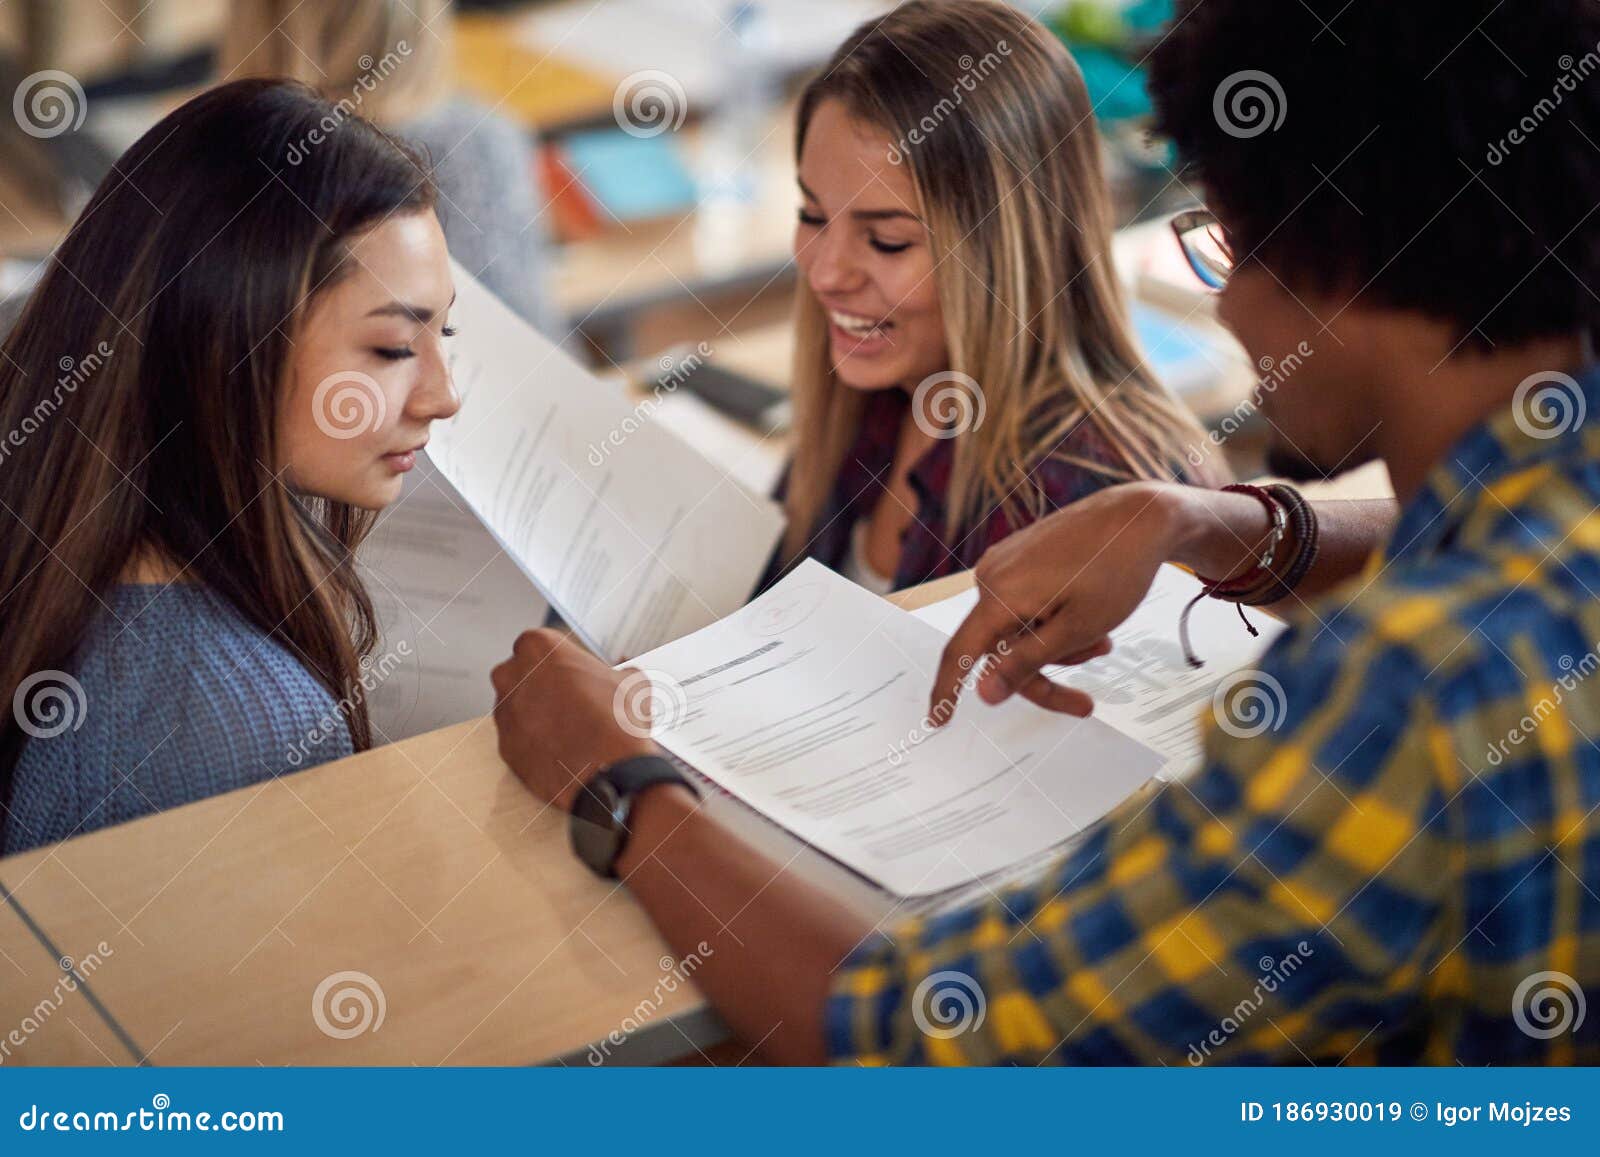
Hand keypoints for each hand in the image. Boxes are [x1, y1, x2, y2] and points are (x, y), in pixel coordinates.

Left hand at [491, 628, 659, 810]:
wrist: (609, 772)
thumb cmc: (617, 721)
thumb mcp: (631, 680)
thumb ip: (616, 671)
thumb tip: (622, 674)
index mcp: (538, 647)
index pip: (538, 643)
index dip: (559, 659)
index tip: (573, 670)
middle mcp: (511, 676)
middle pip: (518, 672)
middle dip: (538, 682)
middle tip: (568, 696)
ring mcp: (505, 714)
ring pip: (514, 706)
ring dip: (534, 712)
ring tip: (568, 727)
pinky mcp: (505, 747)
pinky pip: (517, 738)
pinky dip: (533, 742)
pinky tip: (560, 749)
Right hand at [928, 481, 1186, 722]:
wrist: (1140, 517)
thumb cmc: (1115, 570)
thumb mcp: (1075, 629)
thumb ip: (1025, 663)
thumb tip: (984, 692)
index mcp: (1000, 594)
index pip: (960, 653)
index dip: (946, 691)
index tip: (937, 721)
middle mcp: (992, 575)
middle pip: (1002, 647)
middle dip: (1044, 673)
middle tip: (1085, 702)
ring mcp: (1005, 562)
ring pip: (1018, 628)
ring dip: (1056, 646)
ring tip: (1102, 641)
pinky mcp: (1020, 556)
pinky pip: (1025, 605)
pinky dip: (1052, 621)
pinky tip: (1087, 617)